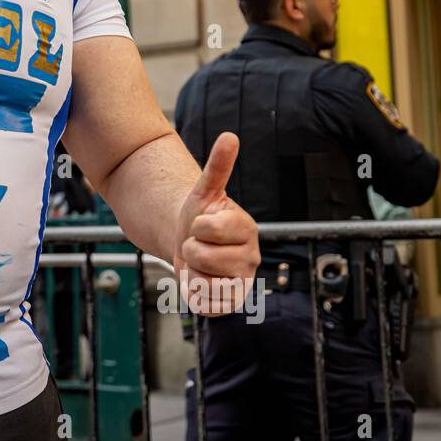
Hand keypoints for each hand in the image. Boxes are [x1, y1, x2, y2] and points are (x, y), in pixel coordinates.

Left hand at [174, 133, 259, 315]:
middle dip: (190, 248)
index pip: (206, 228)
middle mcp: (251, 257)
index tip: (202, 224)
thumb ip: (218, 166)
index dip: (195, 226)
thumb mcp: (205, 190)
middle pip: (200, 255)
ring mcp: (242, 282)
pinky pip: (203, 303)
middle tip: (199, 244)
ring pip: (200, 281)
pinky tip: (202, 280)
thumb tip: (230, 136)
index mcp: (247, 228)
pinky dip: (194, 292)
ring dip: (191, 271)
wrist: (193, 245)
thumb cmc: (200, 217)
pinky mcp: (231, 303)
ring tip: (200, 262)